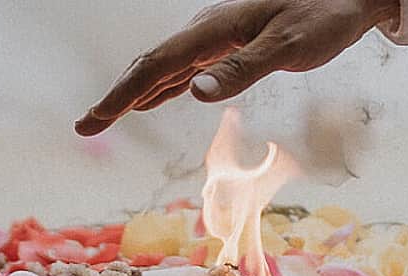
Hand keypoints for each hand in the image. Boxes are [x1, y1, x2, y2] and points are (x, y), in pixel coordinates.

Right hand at [75, 0, 398, 135]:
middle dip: (117, 97)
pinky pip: (185, 68)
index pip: (157, 66)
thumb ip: (244, 70)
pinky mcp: (231, 44)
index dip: (122, 96)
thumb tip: (197, 94)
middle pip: (150, 65)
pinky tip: (154, 99)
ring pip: (164, 66)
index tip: (94, 120)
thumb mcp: (288, 47)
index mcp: (215, 31)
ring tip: (106, 115)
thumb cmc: (322, 18)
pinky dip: (163, 86)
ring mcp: (217, 37)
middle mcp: (208, 31)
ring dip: (134, 92)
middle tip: (85, 126)